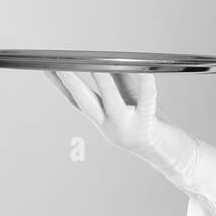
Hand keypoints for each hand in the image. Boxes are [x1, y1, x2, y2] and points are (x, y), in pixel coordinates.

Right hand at [45, 70, 198, 186]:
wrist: (171, 155)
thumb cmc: (150, 124)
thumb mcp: (130, 101)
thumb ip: (119, 81)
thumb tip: (108, 60)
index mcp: (102, 120)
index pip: (75, 101)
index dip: (59, 85)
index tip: (45, 67)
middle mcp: (110, 126)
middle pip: (85, 103)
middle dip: (71, 83)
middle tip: (58, 64)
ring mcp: (127, 127)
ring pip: (111, 102)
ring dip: (103, 82)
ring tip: (95, 64)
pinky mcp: (148, 125)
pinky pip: (147, 102)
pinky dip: (147, 87)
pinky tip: (147, 73)